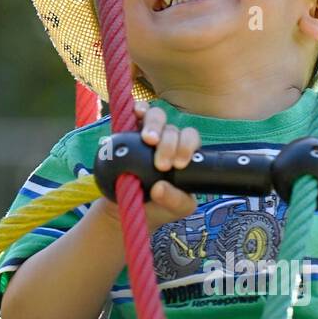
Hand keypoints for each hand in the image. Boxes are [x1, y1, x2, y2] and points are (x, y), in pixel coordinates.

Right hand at [98, 102, 201, 232]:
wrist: (126, 210)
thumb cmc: (158, 207)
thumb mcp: (176, 210)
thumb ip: (175, 201)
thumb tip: (159, 188)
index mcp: (183, 154)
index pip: (190, 140)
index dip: (186, 147)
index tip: (178, 165)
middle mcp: (168, 140)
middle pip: (173, 128)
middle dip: (169, 143)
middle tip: (160, 164)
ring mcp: (147, 133)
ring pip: (156, 115)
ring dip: (154, 125)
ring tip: (148, 140)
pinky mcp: (127, 130)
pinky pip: (134, 112)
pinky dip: (137, 109)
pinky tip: (137, 113)